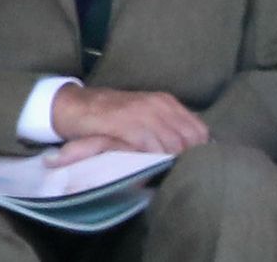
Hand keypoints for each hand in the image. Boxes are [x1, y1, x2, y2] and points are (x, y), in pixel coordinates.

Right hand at [47, 85, 208, 166]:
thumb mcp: (145, 115)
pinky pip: (148, 146)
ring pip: (171, 145)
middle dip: (185, 159)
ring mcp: (143, 113)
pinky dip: (151, 161)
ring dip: (169, 162)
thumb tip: (191, 147)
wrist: (76, 106)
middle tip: (176, 174)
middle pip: (189, 140)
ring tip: (163, 174)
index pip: (199, 130)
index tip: (190, 165)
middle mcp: (160, 105)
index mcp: (168, 102)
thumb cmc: (112, 115)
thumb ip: (167, 127)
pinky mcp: (126, 124)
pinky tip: (147, 170)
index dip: (198, 150)